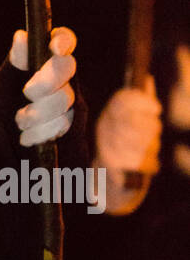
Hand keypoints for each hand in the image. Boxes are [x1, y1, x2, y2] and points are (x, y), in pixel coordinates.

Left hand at [9, 27, 76, 147]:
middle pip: (66, 67)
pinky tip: (27, 138)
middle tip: (27, 93)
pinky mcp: (73, 127)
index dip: (63, 40)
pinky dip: (45, 131)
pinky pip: (66, 123)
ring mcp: (68, 102)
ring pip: (66, 98)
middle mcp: (58, 79)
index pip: (62, 39)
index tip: (54, 49)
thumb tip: (22, 35)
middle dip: (46, 81)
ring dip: (40, 112)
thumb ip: (13, 66)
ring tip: (20, 123)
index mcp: (40, 61)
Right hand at [94, 79, 161, 215]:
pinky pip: (142, 163)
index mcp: (108, 114)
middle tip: (154, 133)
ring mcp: (107, 148)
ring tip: (148, 149)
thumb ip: (139, 100)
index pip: (123, 100)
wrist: (111, 180)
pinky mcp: (114, 169)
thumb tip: (147, 79)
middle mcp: (103, 129)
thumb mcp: (129, 120)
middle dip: (152, 128)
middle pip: (137, 122)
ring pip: (143, 143)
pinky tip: (148, 164)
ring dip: (152, 147)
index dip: (143, 102)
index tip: (156, 109)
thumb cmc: (125, 145)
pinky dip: (151, 164)